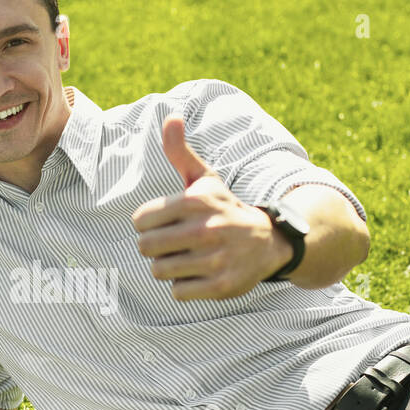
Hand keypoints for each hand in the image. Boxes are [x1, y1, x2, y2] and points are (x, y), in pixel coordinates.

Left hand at [130, 115, 291, 299]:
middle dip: (155, 247)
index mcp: (196, 201)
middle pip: (146, 248)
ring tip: (189, 257)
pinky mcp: (222, 286)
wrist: (268, 241)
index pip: (140, 221)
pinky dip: (185, 286)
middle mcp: (207, 229)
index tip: (165, 223)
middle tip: (174, 243)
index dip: (148, 224)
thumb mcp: (205, 179)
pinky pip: (178, 292)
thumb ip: (181, 152)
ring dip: (169, 267)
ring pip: (160, 271)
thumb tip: (171, 116)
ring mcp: (216, 259)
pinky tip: (201, 273)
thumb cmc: (224, 208)